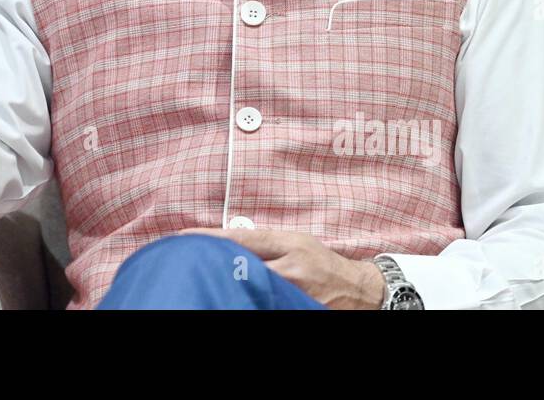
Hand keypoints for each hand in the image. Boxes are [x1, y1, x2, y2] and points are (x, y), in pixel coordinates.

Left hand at [177, 226, 385, 308]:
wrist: (358, 289)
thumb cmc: (322, 261)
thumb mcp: (297, 242)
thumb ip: (267, 242)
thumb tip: (230, 242)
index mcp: (288, 243)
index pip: (243, 238)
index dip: (211, 237)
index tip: (185, 236)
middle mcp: (290, 266)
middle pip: (243, 264)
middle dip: (218, 262)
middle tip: (191, 260)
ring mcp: (295, 290)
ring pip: (253, 285)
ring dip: (233, 283)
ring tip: (211, 280)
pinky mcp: (298, 307)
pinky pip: (269, 301)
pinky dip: (252, 298)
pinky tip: (238, 297)